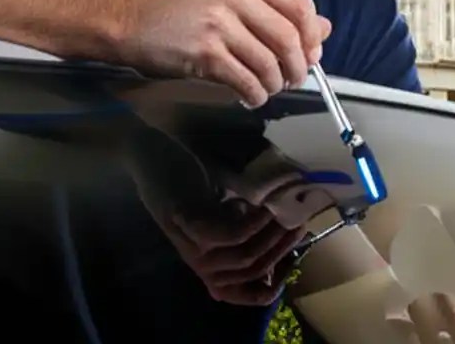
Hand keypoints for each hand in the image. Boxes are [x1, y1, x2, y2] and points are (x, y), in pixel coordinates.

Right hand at [121, 0, 331, 105]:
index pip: (299, 4)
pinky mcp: (206, 51)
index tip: (312, 54)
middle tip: (292, 79)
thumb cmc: (189, 13)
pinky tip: (250, 95)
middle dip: (297, 67)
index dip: (313, 35)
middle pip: (289, 37)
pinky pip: (246, 80)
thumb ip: (280, 11)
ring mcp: (219, 22)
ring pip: (269, 63)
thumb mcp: (236, 1)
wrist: (137, 23)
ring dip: (274, 84)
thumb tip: (324, 29)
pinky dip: (255, 94)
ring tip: (267, 88)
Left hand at [147, 197, 307, 305]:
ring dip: (273, 236)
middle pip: (251, 271)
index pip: (240, 295)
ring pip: (244, 255)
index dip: (270, 288)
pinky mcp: (187, 222)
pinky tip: (267, 207)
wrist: (154, 160)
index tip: (294, 263)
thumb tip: (283, 245)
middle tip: (301, 225)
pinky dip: (254, 223)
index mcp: (208, 266)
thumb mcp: (222, 217)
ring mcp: (191, 245)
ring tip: (289, 215)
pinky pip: (228, 234)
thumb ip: (245, 235)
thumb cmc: (193, 187)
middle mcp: (199, 263)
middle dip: (282, 250)